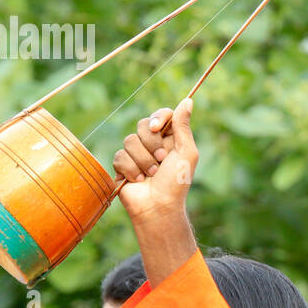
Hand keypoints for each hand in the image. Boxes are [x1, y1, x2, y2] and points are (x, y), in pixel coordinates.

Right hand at [112, 98, 198, 226]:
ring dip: (143, 161)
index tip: (157, 128)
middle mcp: (152, 143)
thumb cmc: (176, 182)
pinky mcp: (122, 165)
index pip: (161, 115)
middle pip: (142, 125)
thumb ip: (183, 126)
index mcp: (170, 138)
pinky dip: (131, 170)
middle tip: (161, 160)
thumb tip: (188, 100)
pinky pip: (119, 156)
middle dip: (151, 144)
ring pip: (129, 141)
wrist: (158, 207)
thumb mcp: (186, 152)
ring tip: (151, 175)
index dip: (158, 118)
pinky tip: (138, 181)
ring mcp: (136, 154)